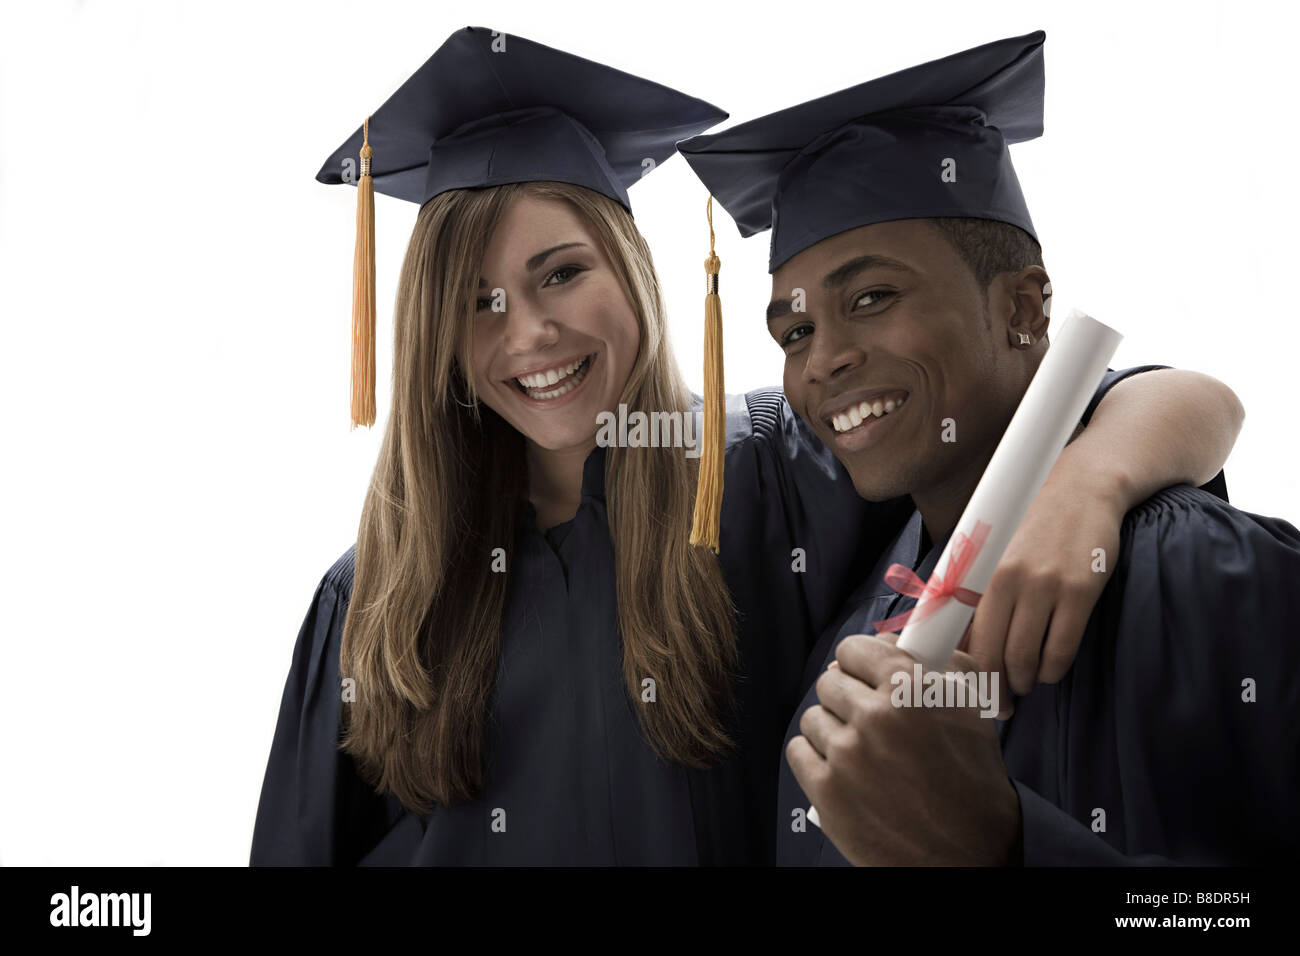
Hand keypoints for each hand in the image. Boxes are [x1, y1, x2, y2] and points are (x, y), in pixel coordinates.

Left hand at [787, 632, 1021, 865]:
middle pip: (830, 682)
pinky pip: (798, 752)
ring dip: (832, 730)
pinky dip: (815, 759)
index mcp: (910, 688)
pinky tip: (841, 770)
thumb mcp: (969, 708)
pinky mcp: (826, 792)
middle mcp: (875, 717)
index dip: (861, 663)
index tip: (865, 675)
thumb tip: (894, 639)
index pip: (853, 649)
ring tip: (860, 751)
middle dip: (848, 697)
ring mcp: (846, 756)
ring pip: (812, 718)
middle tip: (868, 719)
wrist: (970, 854)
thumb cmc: (972, 781)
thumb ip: (936, 662)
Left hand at [961, 468, 1123, 713]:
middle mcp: (1005, 579)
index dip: (959, 671)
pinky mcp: (1079, 590)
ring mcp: (1044, 585)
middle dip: (993, 687)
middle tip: (999, 703)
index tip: (963, 693)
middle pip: (990, 653)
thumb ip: (972, 589)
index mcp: (978, 570)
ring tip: (1023, 683)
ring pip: (1025, 657)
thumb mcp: (991, 548)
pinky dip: (1052, 670)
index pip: (959, 634)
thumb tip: (955, 642)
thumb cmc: (1029, 522)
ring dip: (1023, 681)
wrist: (1082, 486)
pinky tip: (1049, 670)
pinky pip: (1061, 648)